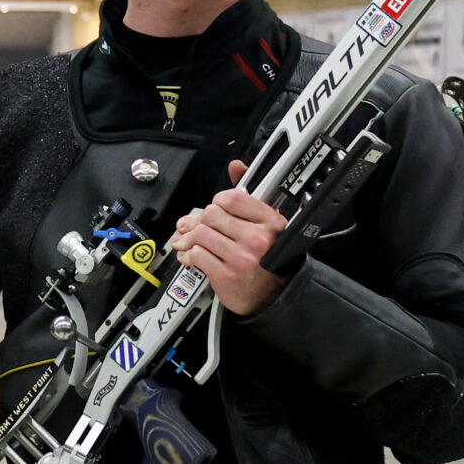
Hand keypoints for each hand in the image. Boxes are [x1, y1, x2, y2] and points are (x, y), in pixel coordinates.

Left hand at [167, 160, 289, 316]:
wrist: (274, 296)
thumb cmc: (269, 260)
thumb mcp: (265, 225)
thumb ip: (248, 196)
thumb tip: (235, 167)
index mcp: (270, 221)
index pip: (231, 197)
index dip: (218, 202)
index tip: (216, 209)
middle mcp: (257, 238)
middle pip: (211, 214)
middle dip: (200, 221)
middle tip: (196, 227)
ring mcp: (241, 257)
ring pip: (200, 233)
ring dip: (190, 238)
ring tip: (190, 241)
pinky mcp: (226, 275)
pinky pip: (196, 255)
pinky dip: (188, 254)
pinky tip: (191, 256)